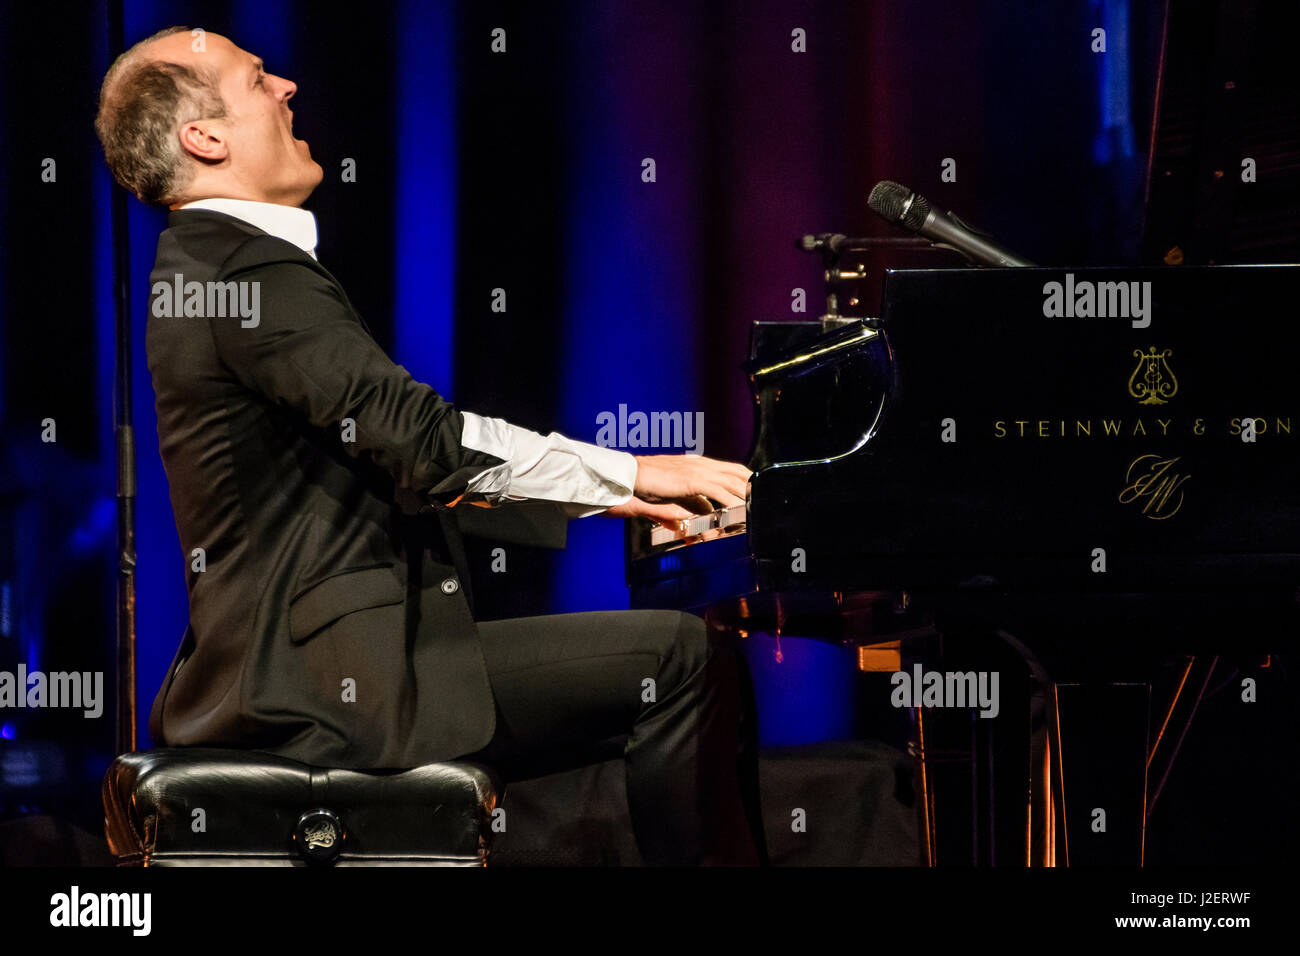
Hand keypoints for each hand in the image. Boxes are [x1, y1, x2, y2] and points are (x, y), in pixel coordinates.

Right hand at [604, 454, 750, 526]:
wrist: (631, 474)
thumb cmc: (648, 483)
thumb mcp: (675, 493)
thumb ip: (691, 502)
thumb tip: (704, 513)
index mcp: (699, 464)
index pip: (731, 468)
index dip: (746, 478)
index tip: (757, 489)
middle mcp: (702, 465)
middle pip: (737, 473)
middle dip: (753, 485)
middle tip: (766, 499)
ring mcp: (699, 471)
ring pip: (732, 482)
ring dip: (747, 494)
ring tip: (759, 507)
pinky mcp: (693, 481)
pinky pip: (720, 492)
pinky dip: (733, 501)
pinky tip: (741, 510)